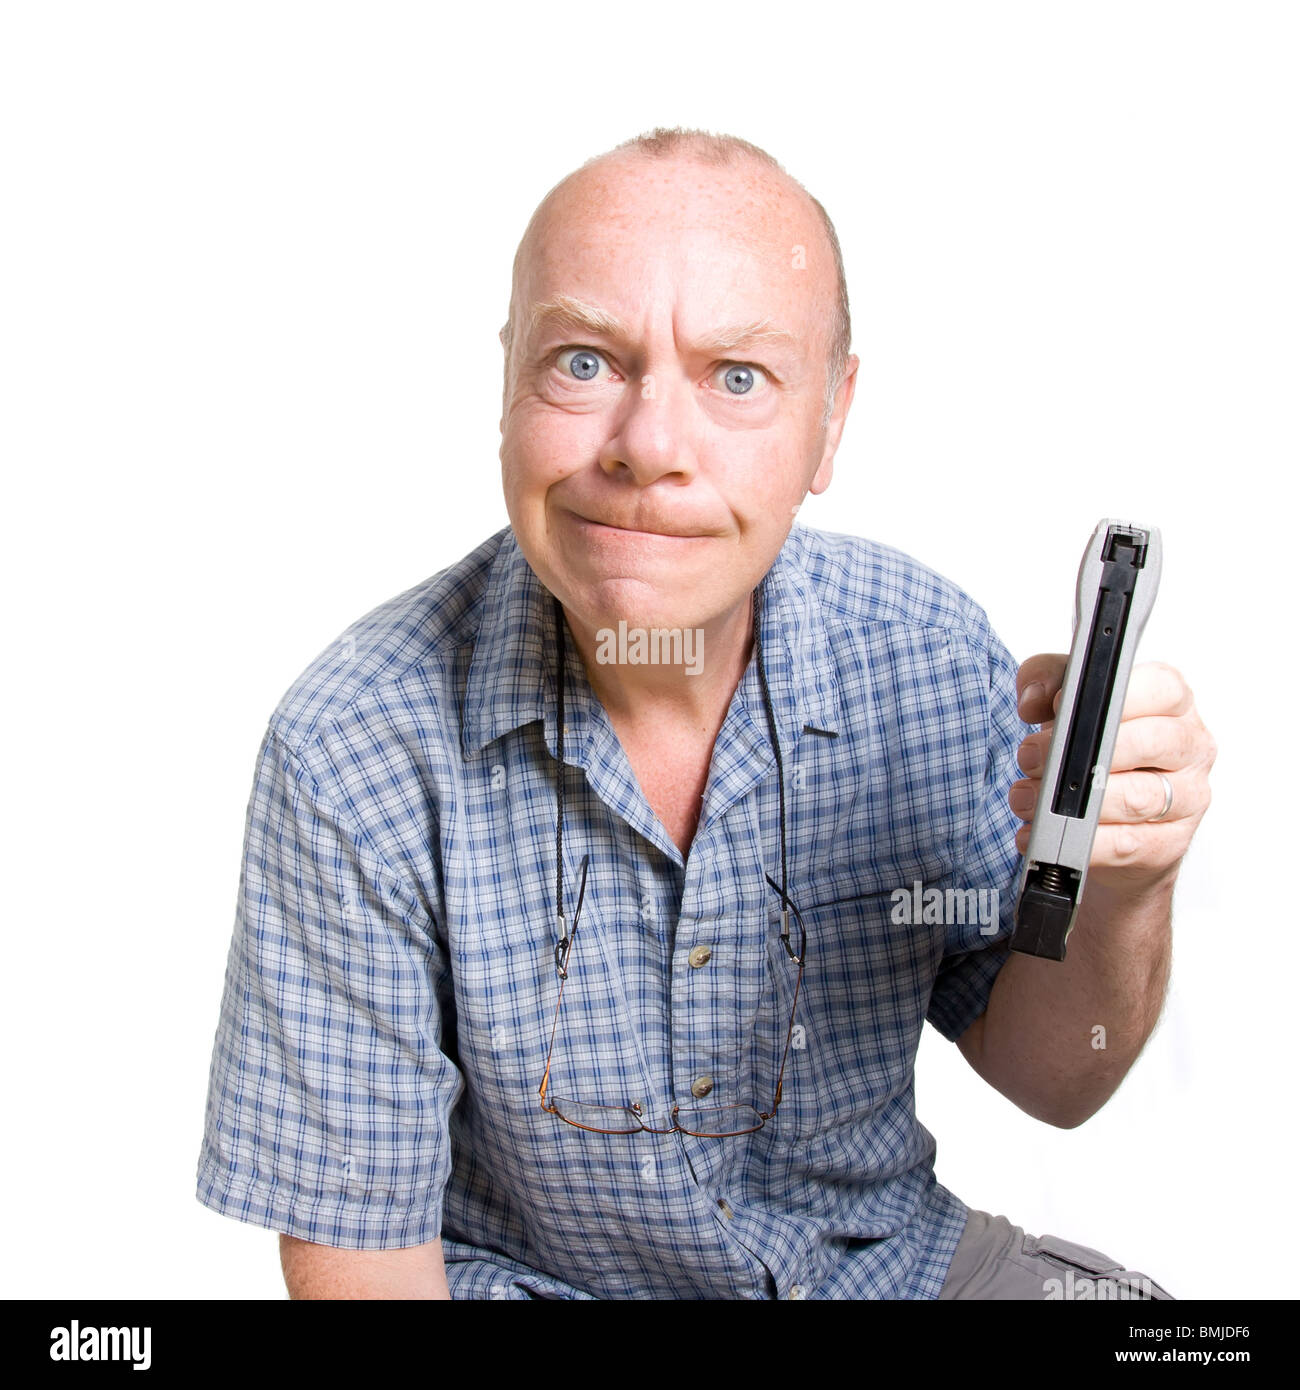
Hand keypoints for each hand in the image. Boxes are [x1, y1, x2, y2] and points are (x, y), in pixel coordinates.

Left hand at [1010, 657, 1215, 891]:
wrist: (1109, 823)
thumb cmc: (1093, 750)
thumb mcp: (1069, 700)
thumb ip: (1049, 679)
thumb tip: (1035, 700)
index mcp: (1173, 702)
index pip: (1161, 687)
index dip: (1108, 696)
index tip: (1058, 706)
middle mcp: (1190, 747)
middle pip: (1148, 743)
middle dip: (1080, 752)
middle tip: (1031, 756)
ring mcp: (1187, 798)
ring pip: (1136, 798)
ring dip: (1073, 802)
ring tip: (1027, 797)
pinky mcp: (1169, 843)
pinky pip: (1127, 844)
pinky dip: (1081, 842)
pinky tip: (1047, 834)